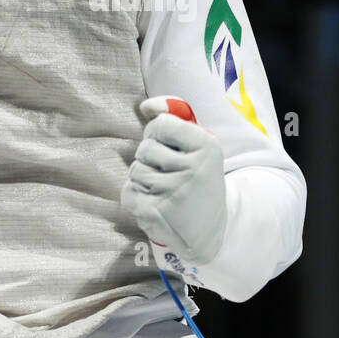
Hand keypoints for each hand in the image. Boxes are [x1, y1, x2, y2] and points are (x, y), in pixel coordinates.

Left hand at [121, 96, 227, 264]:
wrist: (210, 231)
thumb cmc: (198, 181)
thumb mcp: (198, 149)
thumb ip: (173, 121)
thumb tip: (146, 105)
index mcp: (207, 146)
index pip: (162, 124)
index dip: (156, 134)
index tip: (166, 147)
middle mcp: (193, 168)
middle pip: (144, 148)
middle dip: (149, 159)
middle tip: (167, 173)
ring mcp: (174, 191)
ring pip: (135, 171)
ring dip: (142, 180)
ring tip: (162, 190)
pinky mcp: (156, 212)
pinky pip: (128, 192)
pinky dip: (136, 198)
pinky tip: (155, 204)